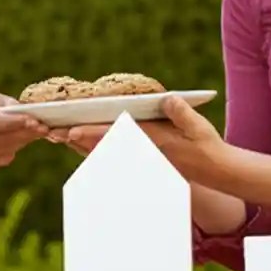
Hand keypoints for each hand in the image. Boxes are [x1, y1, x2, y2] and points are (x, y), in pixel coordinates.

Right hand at [0, 78, 48, 168]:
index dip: (20, 121)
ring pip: (4, 152)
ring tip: (39, 127)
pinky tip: (17, 137)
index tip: (39, 117)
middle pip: (5, 140)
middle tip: (50, 122)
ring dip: (22, 140)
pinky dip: (9, 148)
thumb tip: (10, 103)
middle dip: (29, 131)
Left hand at [52, 95, 226, 181]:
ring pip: (104, 152)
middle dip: (78, 140)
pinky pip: (113, 156)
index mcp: (152, 140)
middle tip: (53, 134)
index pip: (116, 135)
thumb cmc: (207, 145)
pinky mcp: (142, 160)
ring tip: (60, 136)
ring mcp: (141, 158)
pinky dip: (95, 151)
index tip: (71, 131)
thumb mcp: (198, 126)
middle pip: (103, 145)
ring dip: (82, 146)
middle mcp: (141, 151)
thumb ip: (181, 113)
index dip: (92, 132)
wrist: (217, 171)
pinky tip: (82, 146)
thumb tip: (167, 99)